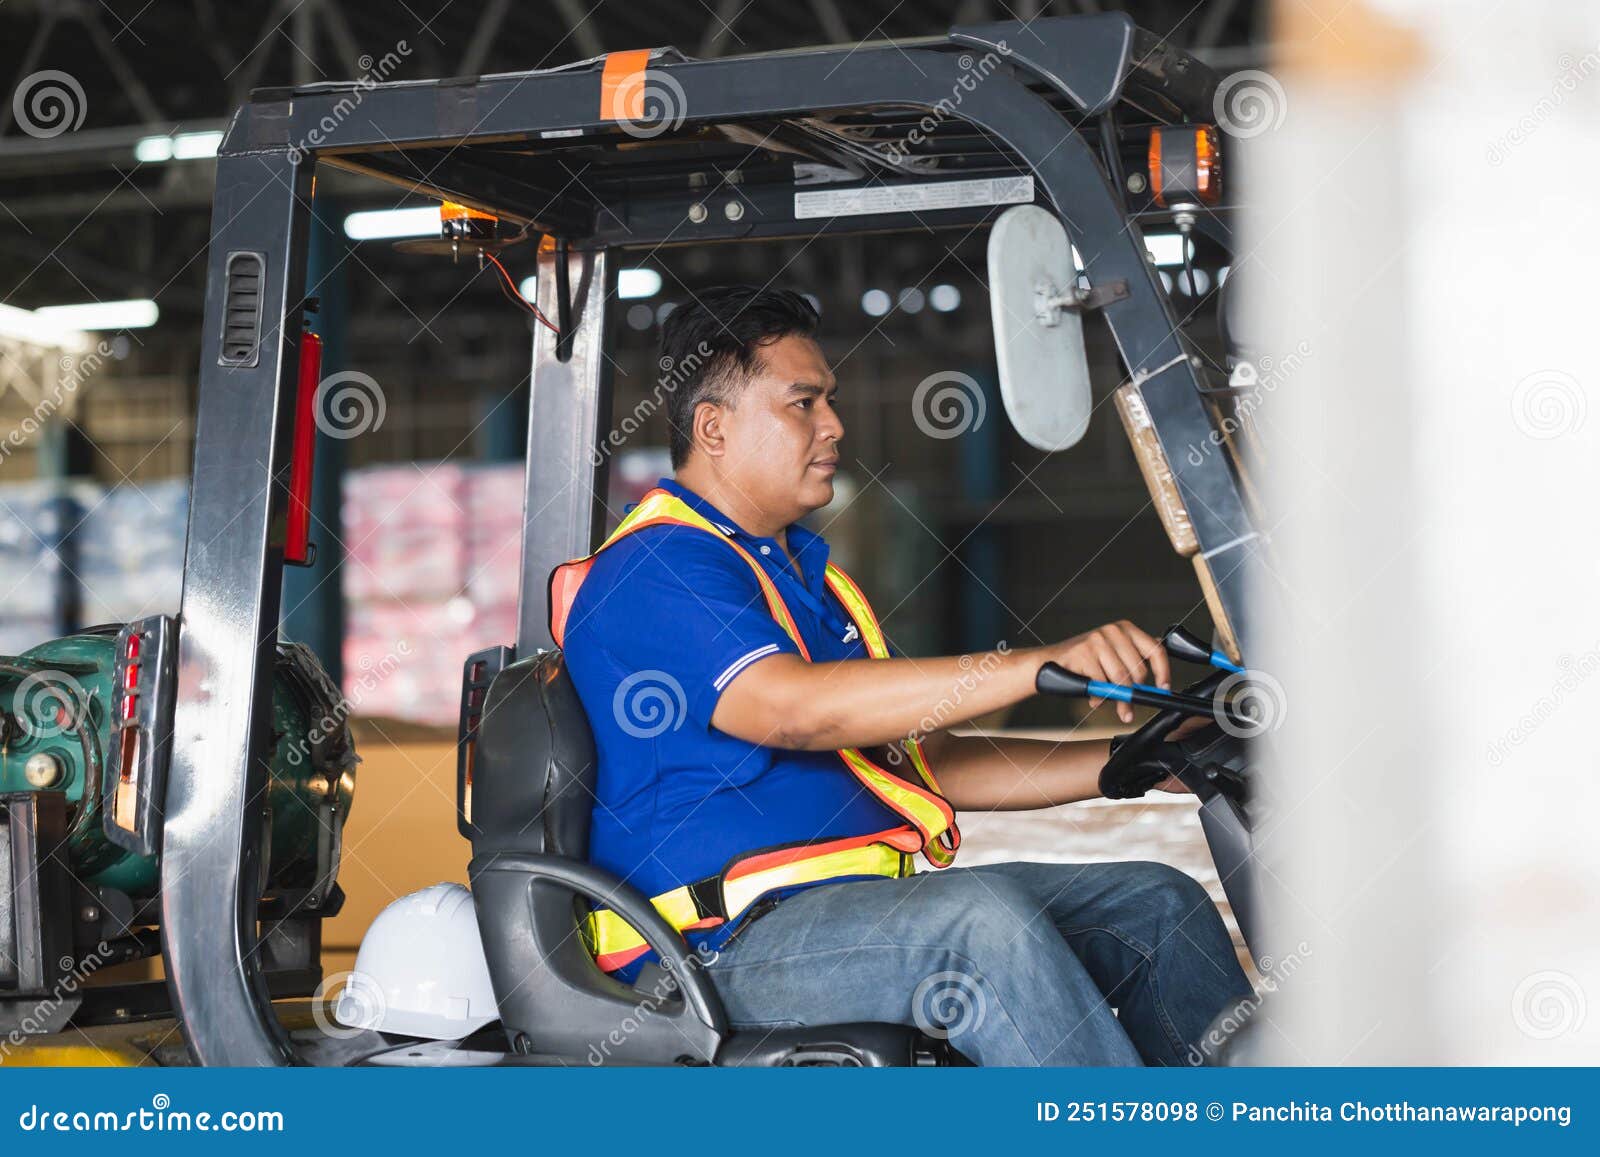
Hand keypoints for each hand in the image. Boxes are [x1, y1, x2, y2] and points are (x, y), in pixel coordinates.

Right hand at [1049, 620, 1170, 723]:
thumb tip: (1159, 680)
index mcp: (1126, 629)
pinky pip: (1102, 683)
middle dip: (1134, 693)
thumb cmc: (1084, 662)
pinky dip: (1099, 697)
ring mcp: (1099, 640)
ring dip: (1118, 699)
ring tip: (1110, 704)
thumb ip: (1133, 660)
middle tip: (1127, 707)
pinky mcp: (1085, 653)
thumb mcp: (1112, 655)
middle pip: (1138, 670)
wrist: (1048, 663)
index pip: (1156, 650)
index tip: (1164, 689)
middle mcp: (1114, 631)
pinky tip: (1094, 698)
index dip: (1163, 672)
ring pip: (1121, 679)